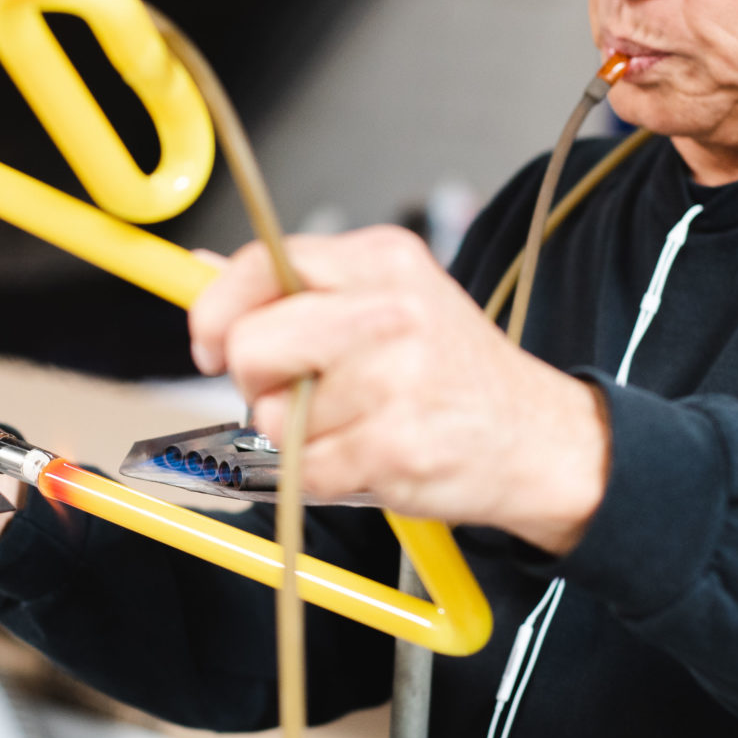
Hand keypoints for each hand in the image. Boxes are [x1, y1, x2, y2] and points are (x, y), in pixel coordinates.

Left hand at [187, 227, 610, 553]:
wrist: (537, 439)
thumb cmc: (450, 373)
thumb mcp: (386, 301)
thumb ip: (294, 289)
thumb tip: (200, 269)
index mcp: (382, 260)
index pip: (262, 264)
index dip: (216, 311)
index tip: (211, 345)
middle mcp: (390, 310)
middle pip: (252, 345)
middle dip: (253, 383)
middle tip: (292, 395)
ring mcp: (395, 379)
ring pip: (272, 418)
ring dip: (296, 438)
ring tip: (353, 426)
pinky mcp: (393, 446)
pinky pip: (301, 470)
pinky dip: (317, 477)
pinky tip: (362, 458)